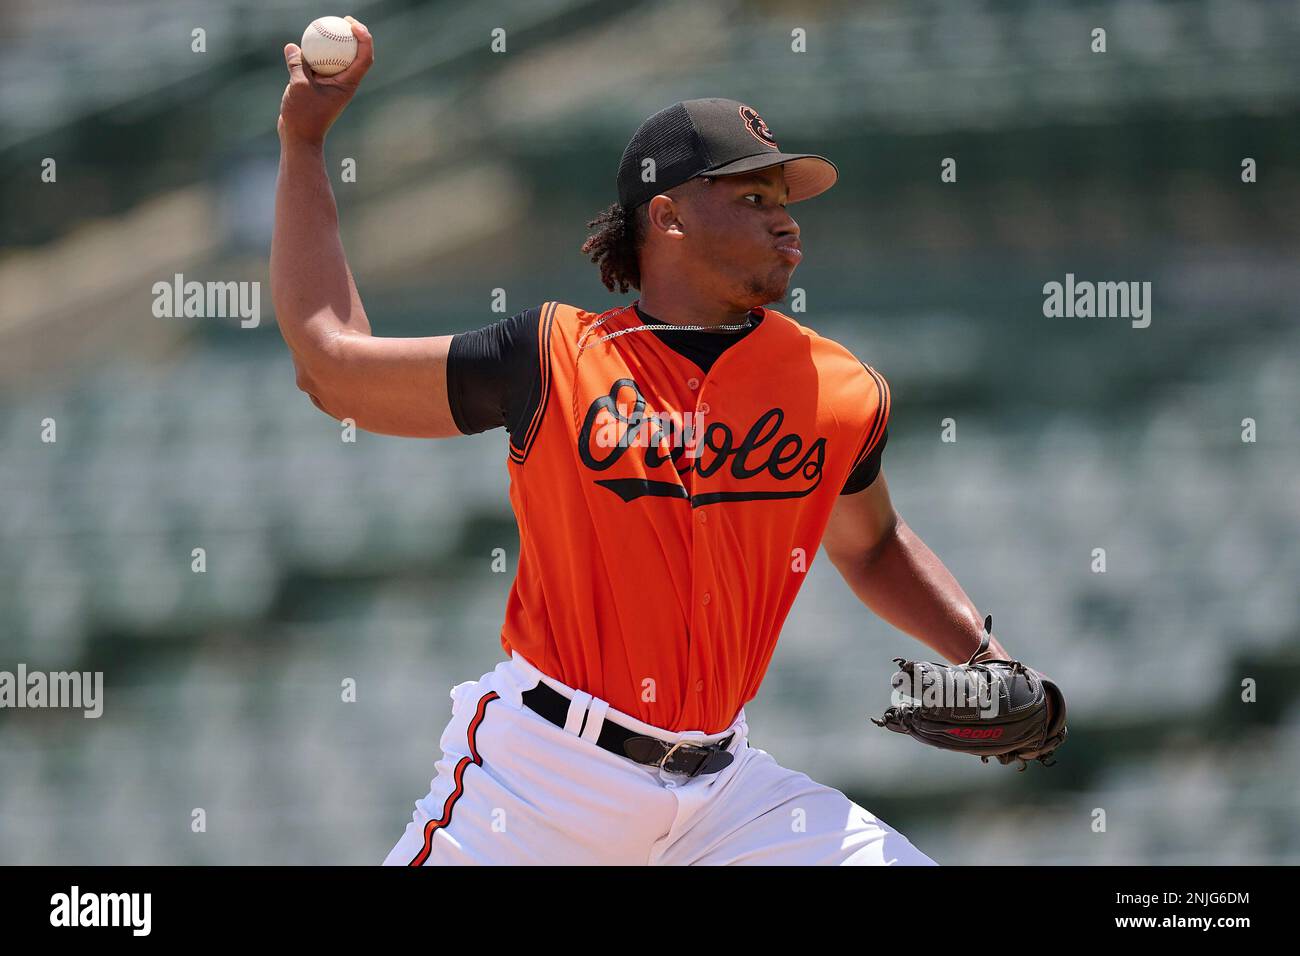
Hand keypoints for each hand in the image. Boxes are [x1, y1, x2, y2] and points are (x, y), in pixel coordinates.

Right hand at [277, 16, 373, 146]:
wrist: (299, 137)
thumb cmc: (303, 116)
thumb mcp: (298, 87)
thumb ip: (297, 65)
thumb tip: (293, 46)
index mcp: (348, 84)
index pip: (364, 58)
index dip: (364, 38)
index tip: (352, 25)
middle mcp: (344, 83)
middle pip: (356, 55)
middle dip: (354, 35)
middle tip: (343, 19)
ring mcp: (332, 84)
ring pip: (337, 59)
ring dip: (334, 43)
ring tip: (325, 26)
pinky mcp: (319, 86)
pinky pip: (320, 64)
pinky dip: (315, 53)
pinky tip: (303, 43)